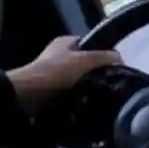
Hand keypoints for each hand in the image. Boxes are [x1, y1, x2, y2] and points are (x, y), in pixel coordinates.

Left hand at [7, 35, 121, 116]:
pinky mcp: (50, 91)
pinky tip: (87, 104)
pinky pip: (70, 93)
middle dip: (96, 73)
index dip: (102, 52)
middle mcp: (58, 55)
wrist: (28, 96)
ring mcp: (53, 74)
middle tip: (110, 83)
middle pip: (84, 63)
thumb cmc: (56, 72)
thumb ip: (103, 57)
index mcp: (65, 42)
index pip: (89, 43)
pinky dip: (78, 98)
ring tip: (101, 96)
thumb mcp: (84, 60)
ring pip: (78, 79)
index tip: (114, 66)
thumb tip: (120, 58)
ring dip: (87, 87)